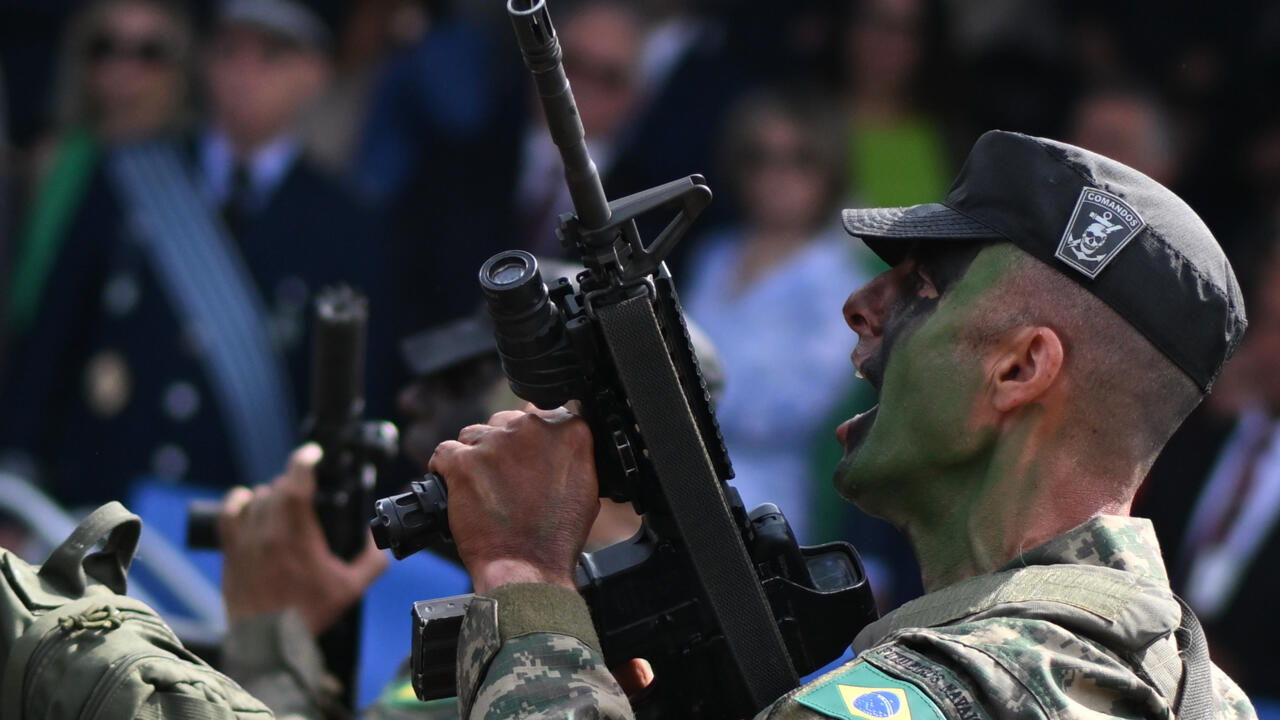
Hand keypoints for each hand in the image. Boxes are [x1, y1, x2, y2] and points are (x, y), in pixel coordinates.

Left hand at [219, 444, 388, 634]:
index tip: (314, 453)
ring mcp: (246, 539)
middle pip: (278, 487)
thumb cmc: (309, 613)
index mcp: (298, 533)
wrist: (269, 640)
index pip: (297, 480)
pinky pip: (229, 513)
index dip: (305, 459)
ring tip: (285, 503)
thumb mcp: (351, 588)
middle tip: (309, 493)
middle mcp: (268, 530)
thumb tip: (377, 538)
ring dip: (273, 493)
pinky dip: (239, 502)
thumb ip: (371, 560)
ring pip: (257, 497)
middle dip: (295, 483)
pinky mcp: (231, 551)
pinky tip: (248, 501)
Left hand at [428, 408, 598, 593]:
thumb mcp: (586, 485)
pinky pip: (445, 452)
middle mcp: (533, 428)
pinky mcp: (463, 461)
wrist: (529, 568)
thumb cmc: (558, 535)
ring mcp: (496, 443)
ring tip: (483, 489)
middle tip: (505, 480)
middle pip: (506, 422)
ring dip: (475, 457)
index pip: (540, 416)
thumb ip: (570, 452)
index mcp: (569, 431)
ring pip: (474, 435)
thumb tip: (556, 438)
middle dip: (502, 446)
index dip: (529, 441)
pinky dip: (446, 469)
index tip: (526, 459)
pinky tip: (456, 487)